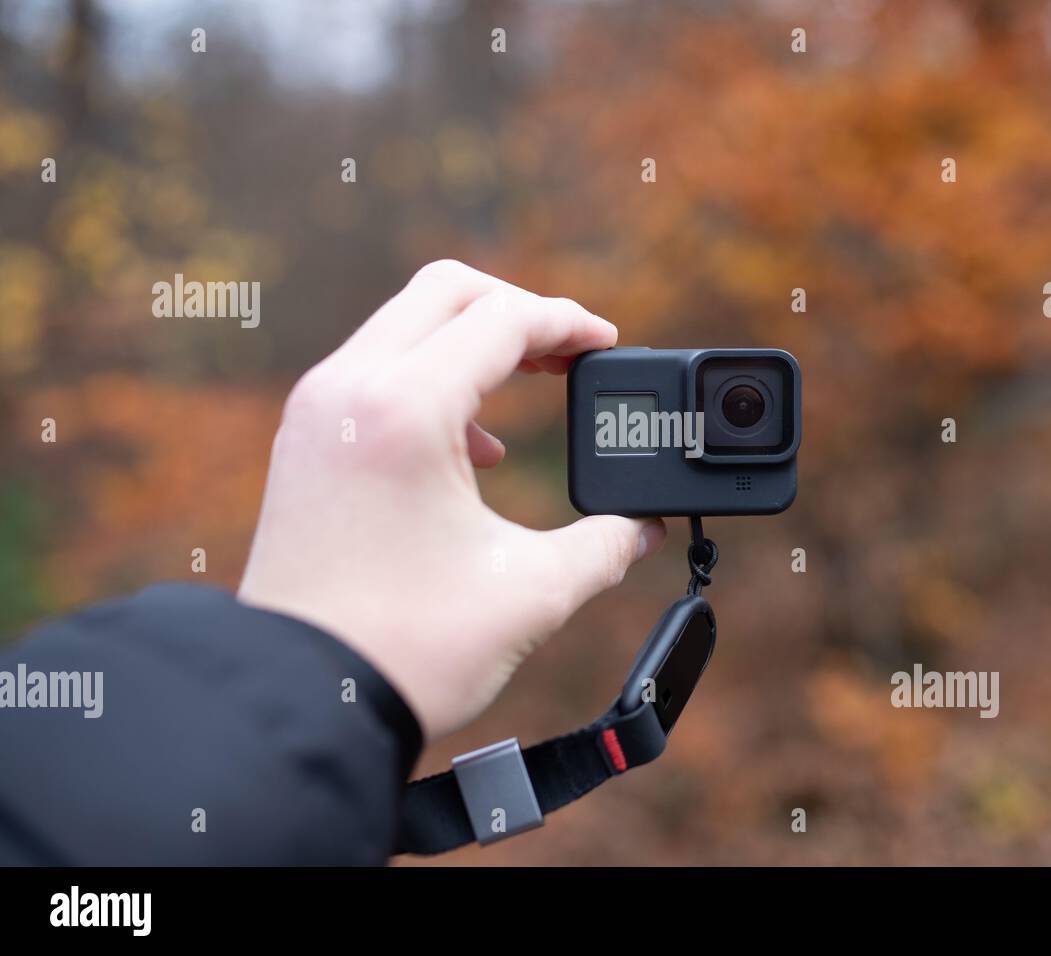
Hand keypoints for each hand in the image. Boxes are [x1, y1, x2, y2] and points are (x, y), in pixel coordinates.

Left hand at [237, 261, 666, 740]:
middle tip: (569, 353)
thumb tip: (643, 529)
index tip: (608, 345)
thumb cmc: (405, 649)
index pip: (503, 319)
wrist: (298, 702)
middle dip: (519, 308)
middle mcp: (349, 390)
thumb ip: (605, 547)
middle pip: (446, 290)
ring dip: (472, 340)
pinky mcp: (305, 443)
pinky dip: (431, 376)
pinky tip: (470, 447)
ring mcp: (317, 412)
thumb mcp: (531, 591)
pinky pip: (375, 369)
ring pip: (404, 323)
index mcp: (405, 408)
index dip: (570, 323)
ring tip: (530, 385)